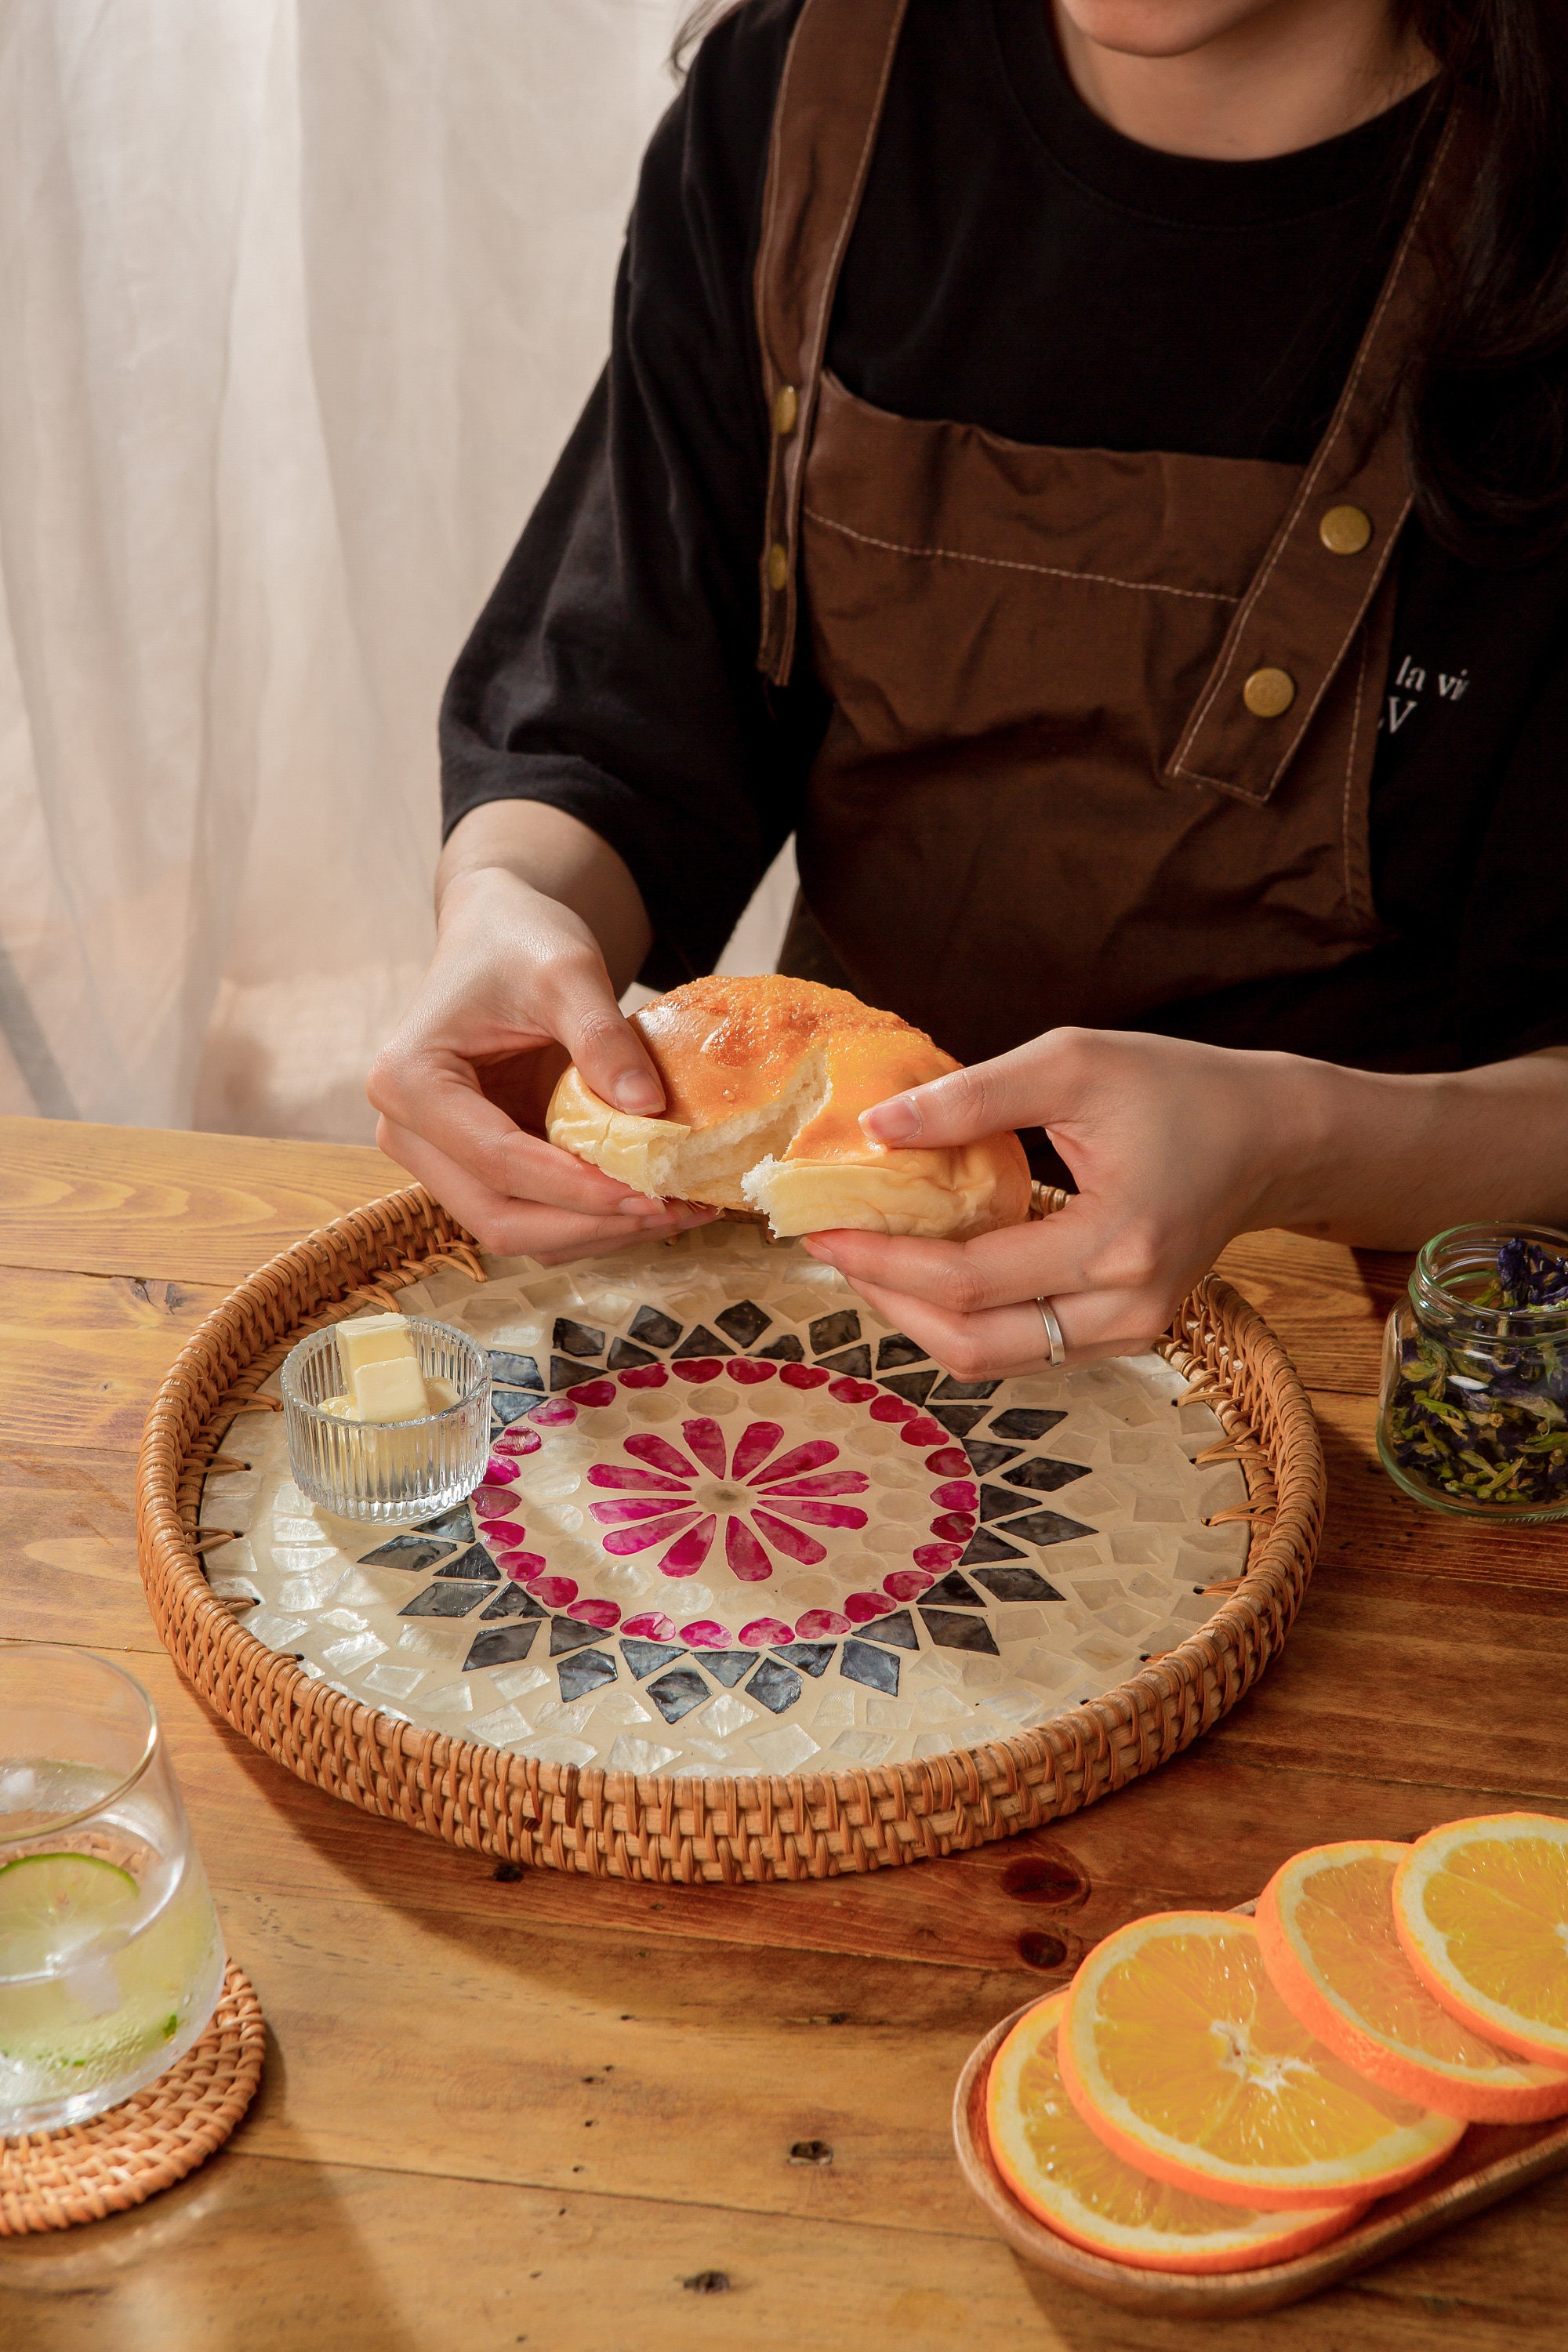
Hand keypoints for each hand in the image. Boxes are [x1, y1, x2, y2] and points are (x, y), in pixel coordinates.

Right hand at [367, 864, 715, 1260]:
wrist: (501, 934)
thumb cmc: (520, 941)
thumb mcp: (567, 971)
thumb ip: (602, 1037)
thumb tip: (648, 1111)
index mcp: (410, 1079)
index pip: (497, 1160)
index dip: (575, 1188)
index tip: (650, 1192)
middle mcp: (408, 1131)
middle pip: (499, 1217)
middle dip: (589, 1225)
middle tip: (672, 1210)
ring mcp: (440, 1157)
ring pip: (517, 1231)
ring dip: (597, 1233)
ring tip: (677, 1210)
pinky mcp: (476, 1167)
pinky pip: (533, 1214)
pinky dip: (591, 1218)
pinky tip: (652, 1201)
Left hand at [802, 1028, 1299, 1374]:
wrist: (1271, 1134)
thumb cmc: (1179, 1088)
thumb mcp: (1073, 1063)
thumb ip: (972, 1098)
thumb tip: (876, 1127)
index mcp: (1116, 1244)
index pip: (968, 1281)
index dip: (882, 1261)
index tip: (822, 1229)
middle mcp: (1126, 1309)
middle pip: (972, 1345)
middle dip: (888, 1302)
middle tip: (835, 1248)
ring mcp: (1130, 1331)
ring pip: (994, 1359)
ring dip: (920, 1318)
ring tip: (873, 1257)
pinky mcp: (1125, 1332)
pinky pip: (1025, 1347)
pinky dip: (965, 1317)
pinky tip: (930, 1268)